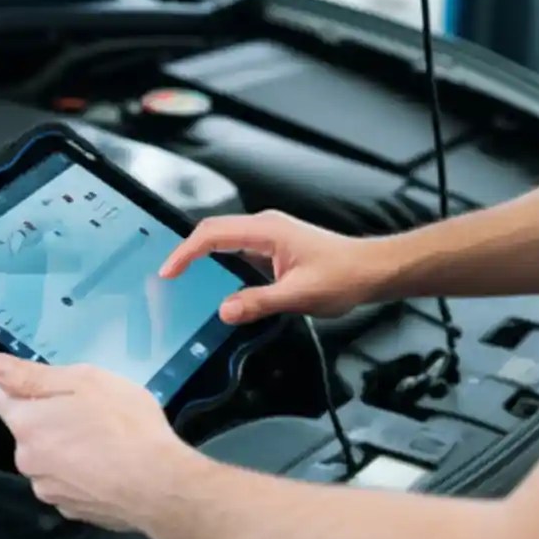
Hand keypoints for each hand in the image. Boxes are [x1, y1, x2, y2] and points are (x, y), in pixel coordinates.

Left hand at [0, 353, 206, 532]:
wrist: (159, 486)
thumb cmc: (125, 425)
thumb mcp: (85, 381)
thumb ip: (33, 375)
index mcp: (26, 424)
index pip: (0, 395)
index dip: (24, 384)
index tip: (56, 385)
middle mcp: (27, 460)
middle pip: (28, 429)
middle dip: (50, 418)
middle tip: (92, 412)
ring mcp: (48, 490)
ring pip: (48, 458)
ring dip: (65, 448)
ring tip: (106, 443)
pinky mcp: (71, 511)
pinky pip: (68, 483)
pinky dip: (81, 475)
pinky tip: (110, 469)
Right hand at [160, 210, 390, 323]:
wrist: (371, 270)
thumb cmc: (343, 277)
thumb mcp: (299, 295)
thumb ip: (260, 302)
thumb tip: (225, 311)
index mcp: (267, 230)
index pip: (212, 234)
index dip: (185, 253)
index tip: (168, 273)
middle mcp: (265, 227)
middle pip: (213, 232)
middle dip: (186, 252)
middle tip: (166, 278)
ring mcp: (269, 236)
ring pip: (224, 240)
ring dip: (202, 257)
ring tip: (182, 279)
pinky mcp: (274, 248)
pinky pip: (238, 251)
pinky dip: (219, 264)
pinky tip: (215, 285)